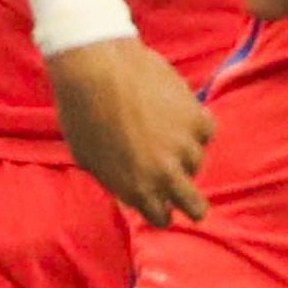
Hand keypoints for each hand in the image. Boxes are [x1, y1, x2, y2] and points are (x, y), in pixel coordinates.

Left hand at [46, 37, 212, 227]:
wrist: (96, 69)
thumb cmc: (81, 112)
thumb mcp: (89, 159)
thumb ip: (114, 179)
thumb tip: (128, 187)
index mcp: (135, 190)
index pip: (161, 218)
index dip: (159, 210)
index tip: (159, 202)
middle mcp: (164, 175)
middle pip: (195, 207)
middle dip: (191, 205)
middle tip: (189, 199)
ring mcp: (184, 147)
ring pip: (197, 163)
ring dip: (185, 154)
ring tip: (167, 135)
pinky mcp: (196, 118)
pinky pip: (206, 132)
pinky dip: (195, 126)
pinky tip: (181, 116)